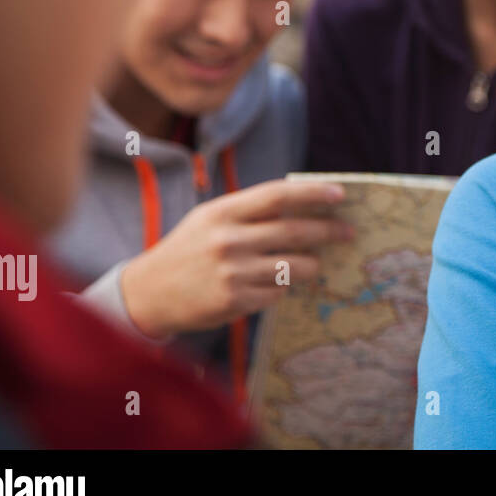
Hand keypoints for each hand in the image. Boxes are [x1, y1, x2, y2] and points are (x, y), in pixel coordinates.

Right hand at [121, 179, 352, 337]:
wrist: (147, 294)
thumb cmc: (188, 250)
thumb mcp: (210, 219)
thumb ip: (251, 212)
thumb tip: (304, 209)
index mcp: (222, 212)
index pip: (277, 196)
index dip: (312, 194)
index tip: (339, 195)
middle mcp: (228, 240)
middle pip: (295, 231)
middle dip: (329, 231)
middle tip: (348, 232)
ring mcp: (232, 273)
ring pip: (295, 267)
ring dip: (312, 265)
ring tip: (315, 263)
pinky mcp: (235, 302)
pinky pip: (278, 292)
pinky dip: (284, 287)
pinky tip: (276, 284)